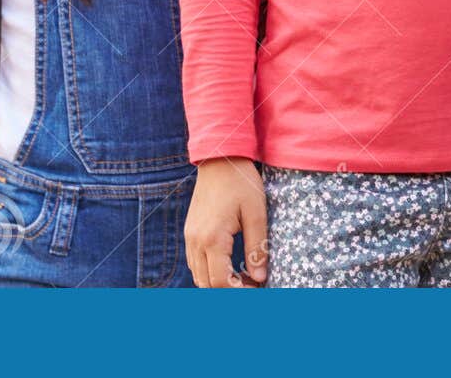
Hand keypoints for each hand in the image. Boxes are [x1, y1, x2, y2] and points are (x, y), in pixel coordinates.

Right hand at [184, 156, 267, 287]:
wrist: (220, 158)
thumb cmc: (241, 182)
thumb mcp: (256, 213)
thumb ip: (257, 247)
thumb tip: (260, 278)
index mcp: (212, 238)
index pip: (220, 282)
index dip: (239, 292)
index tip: (257, 289)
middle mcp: (196, 241)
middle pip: (206, 285)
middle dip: (229, 291)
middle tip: (252, 286)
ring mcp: (190, 237)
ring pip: (198, 276)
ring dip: (218, 283)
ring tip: (243, 278)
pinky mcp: (190, 232)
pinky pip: (195, 263)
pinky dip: (210, 272)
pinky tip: (229, 266)